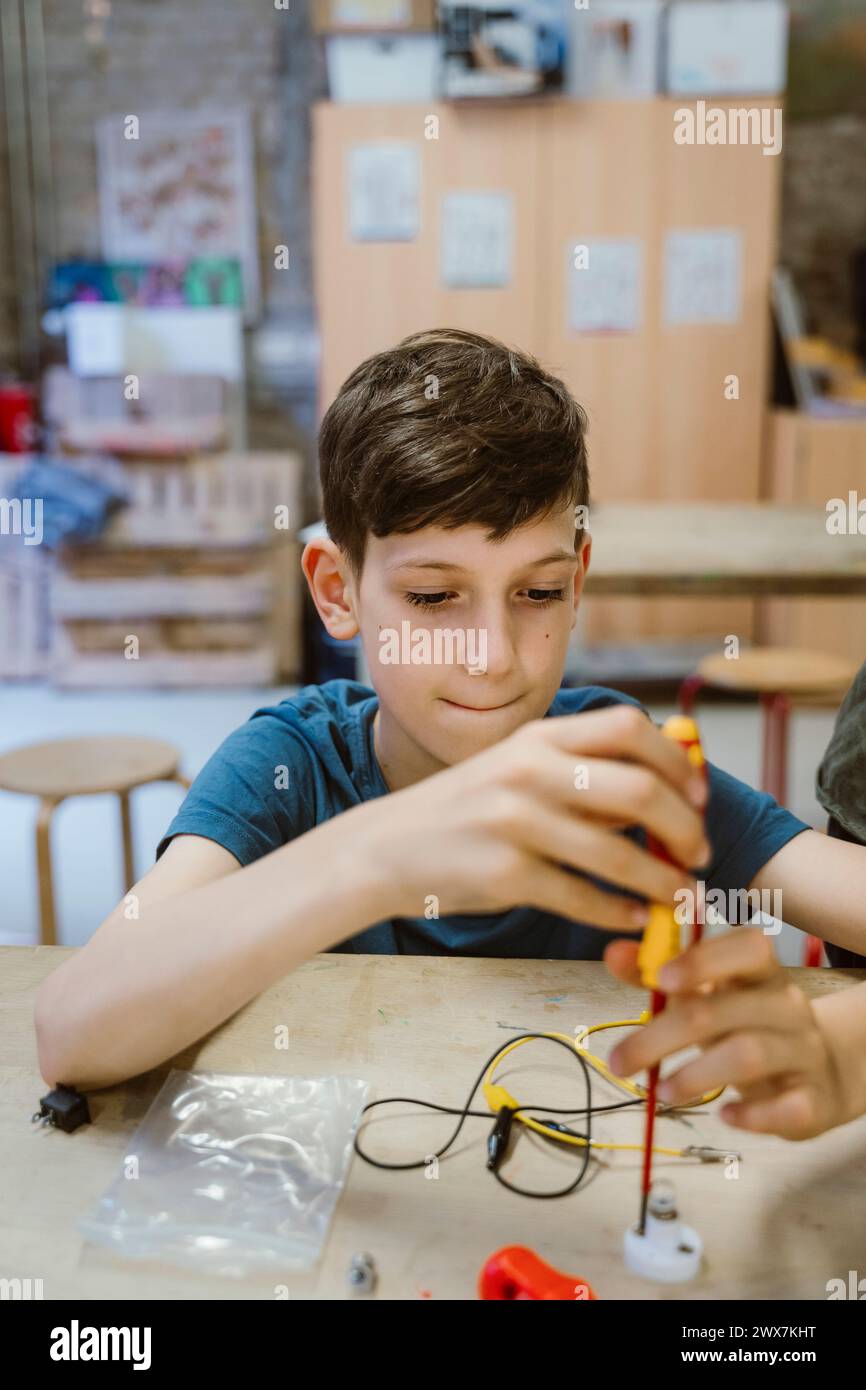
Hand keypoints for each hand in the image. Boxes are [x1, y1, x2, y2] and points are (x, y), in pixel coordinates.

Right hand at [365, 704, 709, 930]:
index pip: (629, 728)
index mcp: (538, 738)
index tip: (698, 796)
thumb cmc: (465, 809)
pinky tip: (632, 918)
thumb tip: (664, 795)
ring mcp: (514, 822)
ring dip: (661, 882)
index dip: (677, 762)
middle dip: (684, 827)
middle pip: (638, 788)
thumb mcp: (517, 770)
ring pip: (617, 853)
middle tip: (699, 854)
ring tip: (679, 898)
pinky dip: (618, 912)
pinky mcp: (504, 874)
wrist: (386, 847)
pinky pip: (582, 897)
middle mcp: (528, 771)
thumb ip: (581, 774)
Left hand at [605, 927, 852, 1139]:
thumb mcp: (710, 997)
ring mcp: (804, 1052)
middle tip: (619, 1061)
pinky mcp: (814, 1100)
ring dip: (695, 1075)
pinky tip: (725, 1116)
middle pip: (724, 1010)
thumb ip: (660, 976)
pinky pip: (788, 1107)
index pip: (747, 948)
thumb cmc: (748, 1027)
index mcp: (761, 973)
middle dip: (663, 1035)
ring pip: (750, 1055)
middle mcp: (786, 1006)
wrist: (822, 1075)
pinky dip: (753, 1116)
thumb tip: (614, 954)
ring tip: (661, 1092)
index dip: (704, 960)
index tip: (660, 979)